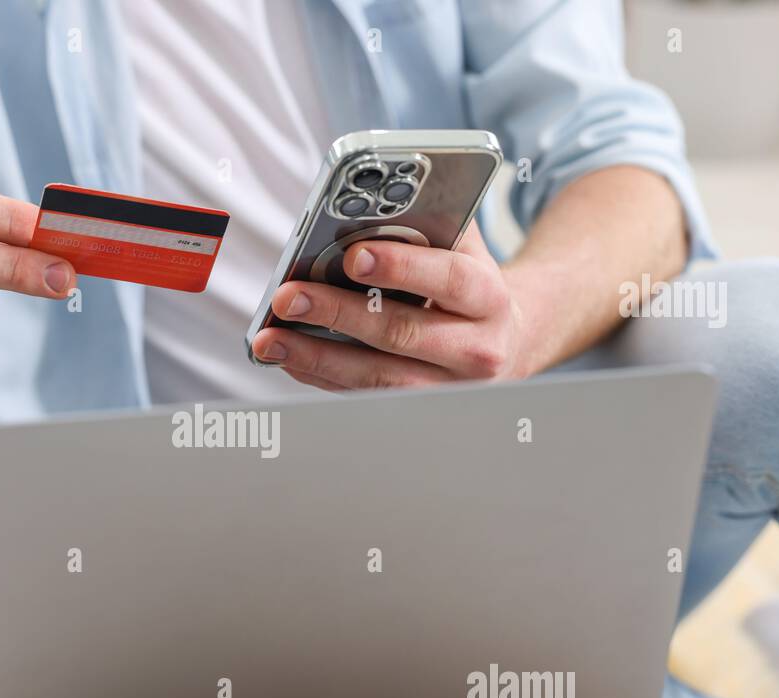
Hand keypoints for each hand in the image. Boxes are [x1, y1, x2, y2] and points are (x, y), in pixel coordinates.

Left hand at [250, 223, 529, 389]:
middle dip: (337, 314)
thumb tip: (365, 207)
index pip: (449, 279)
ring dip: (316, 357)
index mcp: (488, 298)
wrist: (507, 341)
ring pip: (376, 378)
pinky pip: (362, 395)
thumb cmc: (470, 286)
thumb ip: (427, 225)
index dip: (402, 266)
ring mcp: (446, 388)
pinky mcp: (417, 410)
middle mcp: (475, 350)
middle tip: (290, 297)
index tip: (354, 255)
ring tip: (271, 338)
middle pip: (400, 333)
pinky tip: (288, 356)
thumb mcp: (463, 249)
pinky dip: (319, 376)